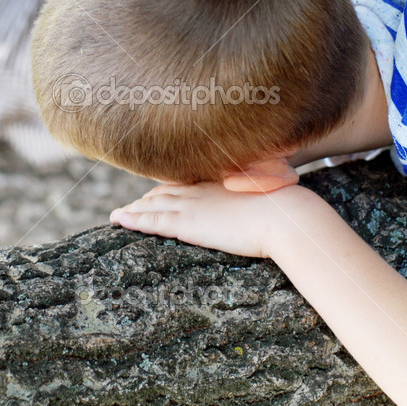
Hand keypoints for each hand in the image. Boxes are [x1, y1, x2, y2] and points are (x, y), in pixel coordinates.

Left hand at [109, 181, 328, 258]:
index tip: (156, 190)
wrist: (287, 216)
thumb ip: (262, 192)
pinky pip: (152, 221)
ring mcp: (192, 205)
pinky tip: (118, 220)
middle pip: (163, 191)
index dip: (168, 186)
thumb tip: (275, 191)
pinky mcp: (187, 224)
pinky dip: (133, 219)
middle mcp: (201, 189)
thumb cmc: (289, 206)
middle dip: (145, 198)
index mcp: (219, 181)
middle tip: (130, 206)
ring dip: (133, 209)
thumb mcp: (272, 193)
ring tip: (117, 215)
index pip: (185, 181)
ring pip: (152, 205)